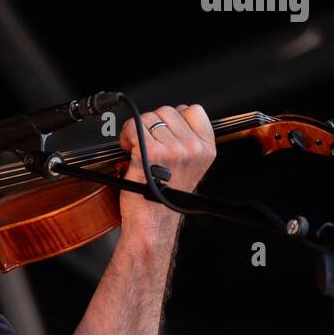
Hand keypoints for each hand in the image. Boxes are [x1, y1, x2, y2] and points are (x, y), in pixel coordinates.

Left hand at [118, 104, 215, 244]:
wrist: (152, 223)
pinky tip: (128, 150)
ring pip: (150, 117)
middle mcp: (193, 148)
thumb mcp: (189, 167)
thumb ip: (187, 141)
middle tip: (147, 145)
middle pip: (168, 110)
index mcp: (206, 149)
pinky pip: (135, 127)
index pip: (192, 110)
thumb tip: (173, 119)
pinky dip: (127, 136)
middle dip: (153, 125)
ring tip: (137, 150)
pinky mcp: (152, 153)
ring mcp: (174, 150)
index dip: (174, 119)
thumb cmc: (164, 199)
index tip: (164, 133)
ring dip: (137, 130)